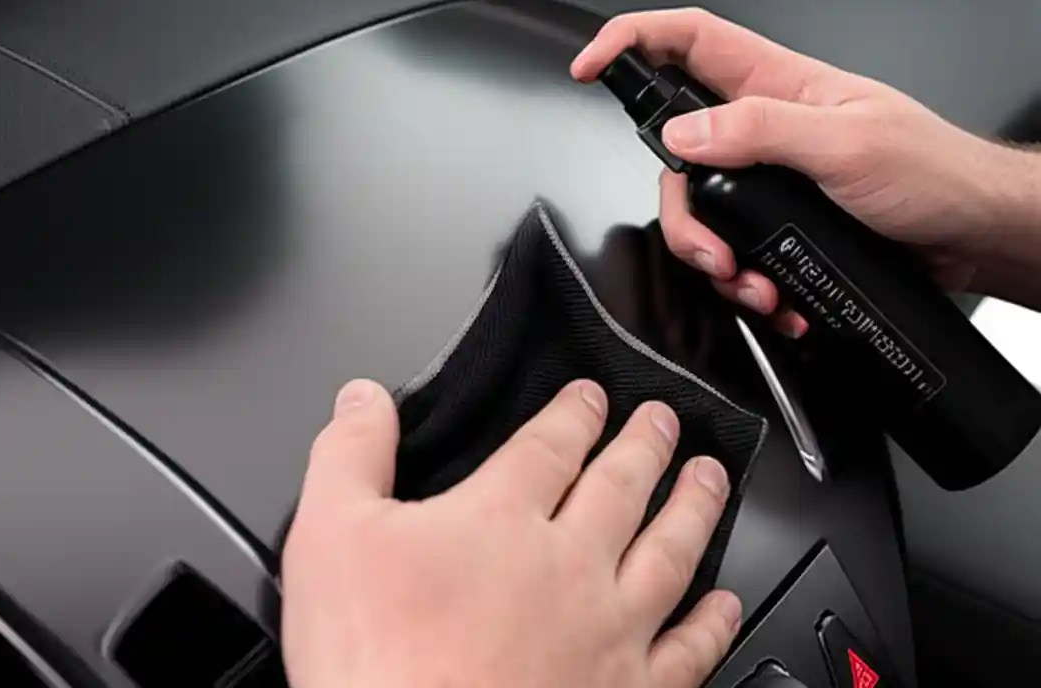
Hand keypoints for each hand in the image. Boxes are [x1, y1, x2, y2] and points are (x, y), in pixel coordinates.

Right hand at [281, 378, 740, 687]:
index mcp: (500, 517)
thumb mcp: (330, 536)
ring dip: (694, 508)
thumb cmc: (375, 659)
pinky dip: (712, 624)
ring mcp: (606, 630)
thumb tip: (364, 398)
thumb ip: (351, 454)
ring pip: (670, 551)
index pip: (550, 445)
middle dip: (644, 444)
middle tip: (662, 420)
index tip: (589, 395)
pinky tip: (724, 605)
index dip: (574, 412)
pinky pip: (688, 650)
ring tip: (709, 479)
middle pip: (621, 485)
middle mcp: (568, 563)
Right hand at [570, 8, 1040, 325]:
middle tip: (709, 246)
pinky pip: (734, 251)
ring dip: (715, 259)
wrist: (972, 235)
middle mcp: (764, 126)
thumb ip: (759, 131)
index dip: (631, 41)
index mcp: (777, 84)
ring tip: (753, 284)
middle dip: (683, 212)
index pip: (687, 40)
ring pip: (702, 212)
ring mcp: (770, 176)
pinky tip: (775, 296)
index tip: (590, 66)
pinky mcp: (781, 223)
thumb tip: (685, 133)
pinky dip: (745, 282)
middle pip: (676, 154)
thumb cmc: (932, 172)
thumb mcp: (845, 143)